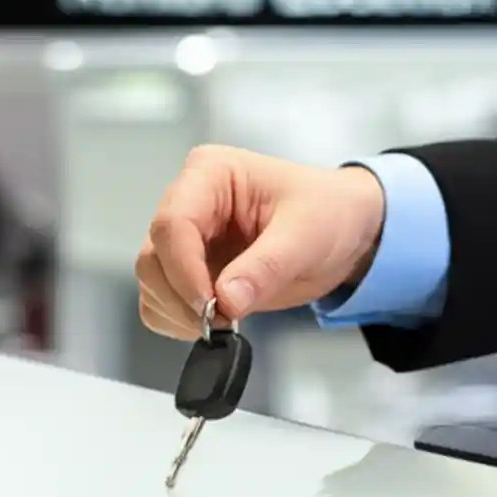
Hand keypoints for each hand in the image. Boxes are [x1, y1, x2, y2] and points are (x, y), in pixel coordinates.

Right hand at [137, 145, 384, 338]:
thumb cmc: (328, 212)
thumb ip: (266, 267)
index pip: (173, 223)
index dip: (184, 269)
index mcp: (210, 174)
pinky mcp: (186, 271)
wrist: (345, 230)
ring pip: (151, 282)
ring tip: (226, 321)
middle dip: (182, 297)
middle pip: (153, 256)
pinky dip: (178, 322)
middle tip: (221, 321)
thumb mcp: (307, 235)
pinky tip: (214, 322)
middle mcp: (186, 202)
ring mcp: (183, 240)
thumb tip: (226, 299)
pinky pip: (159, 302)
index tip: (211, 306)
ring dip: (180, 313)